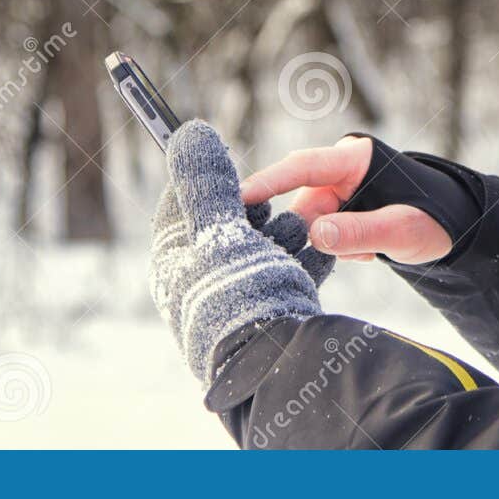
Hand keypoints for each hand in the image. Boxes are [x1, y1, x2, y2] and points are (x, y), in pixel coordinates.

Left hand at [149, 120, 322, 392]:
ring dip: (288, 233)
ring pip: (265, 246)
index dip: (211, 179)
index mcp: (175, 260)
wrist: (276, 366)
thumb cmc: (239, 296)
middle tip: (268, 212)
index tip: (236, 171)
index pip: (184, 201)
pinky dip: (308, 262)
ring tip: (300, 234)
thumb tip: (187, 133)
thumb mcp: (217, 229)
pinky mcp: (270, 313)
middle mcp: (201, 281)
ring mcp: (237, 297)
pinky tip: (322, 253)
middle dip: (260, 210)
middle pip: (233, 222)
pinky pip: (291, 274)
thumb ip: (205, 181)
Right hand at [240, 135, 452, 265]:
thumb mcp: (402, 230)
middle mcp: (340, 171)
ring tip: (358, 255)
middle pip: (299, 202)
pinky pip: (321, 234)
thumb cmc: (434, 220)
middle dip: (299, 232)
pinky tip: (364, 255)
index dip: (268, 182)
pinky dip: (335, 250)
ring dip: (322, 246)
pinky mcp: (339, 213)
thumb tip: (314, 235)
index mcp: (354, 159)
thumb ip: (360, 232)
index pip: (302, 167)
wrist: (456, 228)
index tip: (237, 197)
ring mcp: (338, 192)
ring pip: (308, 223)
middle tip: (286, 259)